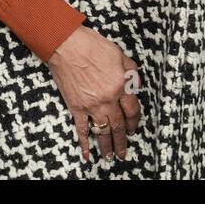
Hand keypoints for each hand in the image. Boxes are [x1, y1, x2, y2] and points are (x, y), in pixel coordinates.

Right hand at [47, 27, 141, 161]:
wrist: (68, 46)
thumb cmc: (94, 46)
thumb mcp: (120, 55)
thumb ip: (131, 72)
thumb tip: (137, 85)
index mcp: (121, 86)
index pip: (132, 110)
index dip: (135, 121)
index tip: (134, 128)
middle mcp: (108, 99)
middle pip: (119, 125)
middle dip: (123, 141)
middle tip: (124, 152)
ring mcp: (91, 106)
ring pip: (103, 131)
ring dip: (107, 146)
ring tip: (110, 157)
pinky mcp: (76, 108)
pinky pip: (81, 130)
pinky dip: (84, 144)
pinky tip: (87, 155)